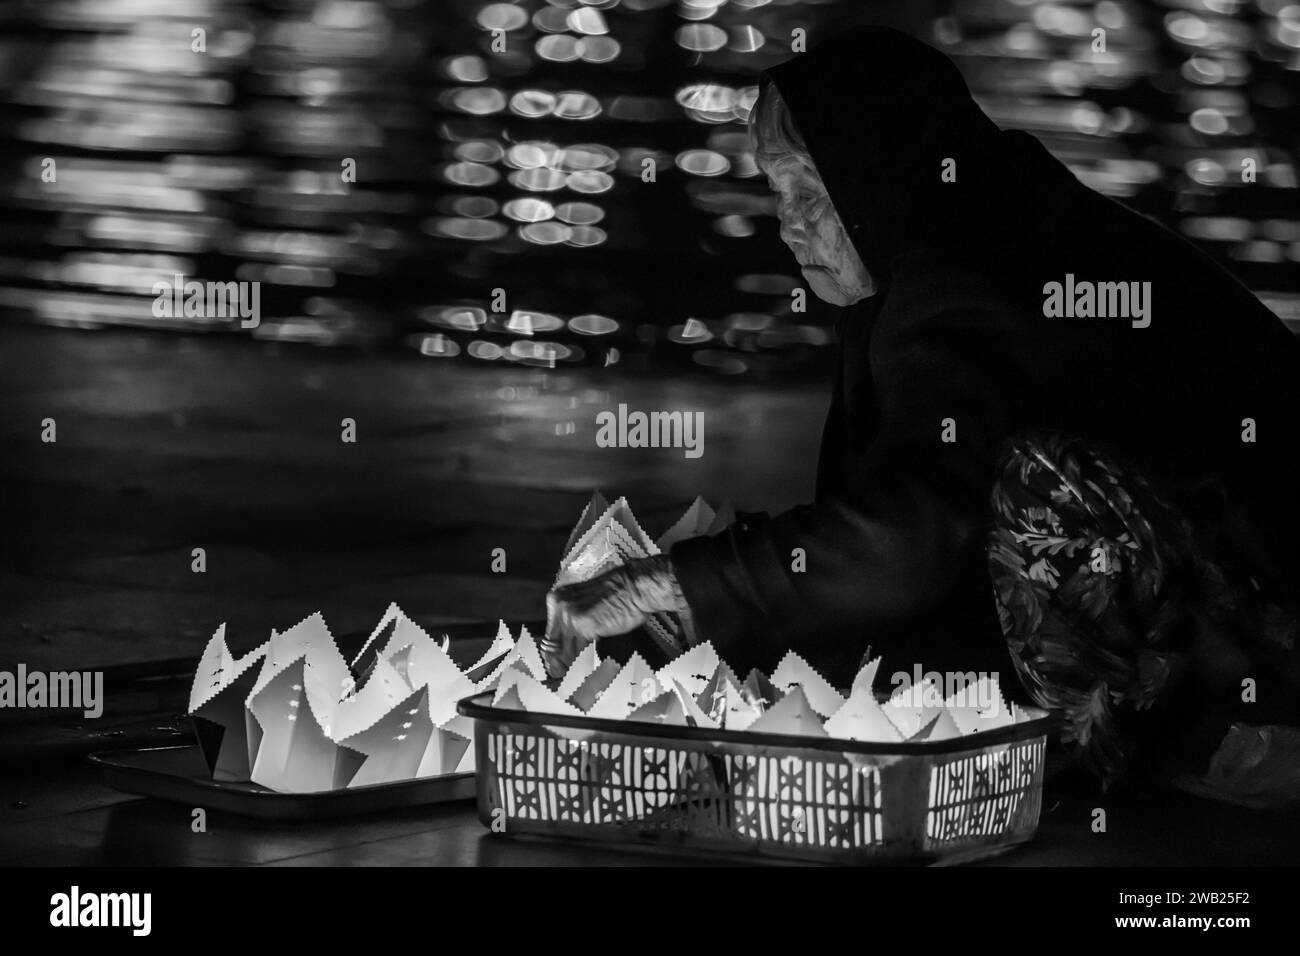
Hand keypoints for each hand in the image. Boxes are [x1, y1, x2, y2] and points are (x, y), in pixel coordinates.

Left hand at [541, 555, 691, 678]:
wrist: (636, 586)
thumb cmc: (619, 596)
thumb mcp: (587, 606)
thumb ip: (573, 625)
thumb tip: (565, 652)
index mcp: (556, 601)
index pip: (548, 640)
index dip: (555, 661)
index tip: (560, 673)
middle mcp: (559, 607)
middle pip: (553, 651)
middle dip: (564, 669)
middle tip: (573, 683)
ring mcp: (570, 615)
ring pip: (567, 655)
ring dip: (577, 670)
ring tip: (587, 680)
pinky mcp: (584, 625)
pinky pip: (580, 654)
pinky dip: (587, 666)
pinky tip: (595, 671)